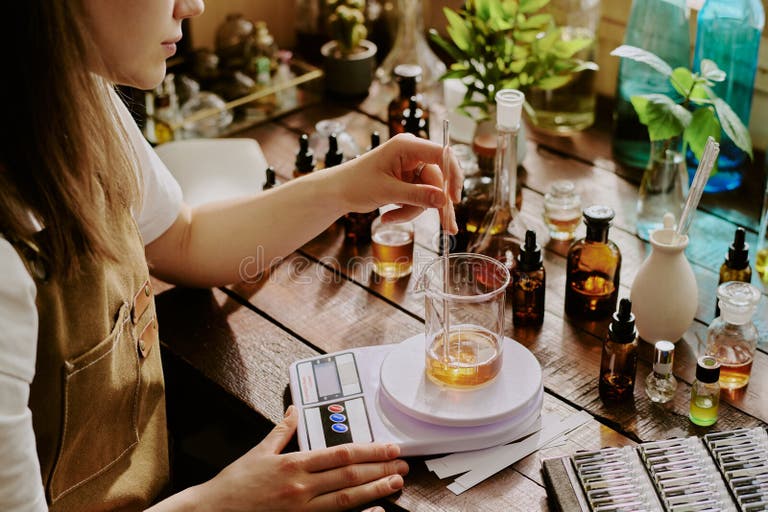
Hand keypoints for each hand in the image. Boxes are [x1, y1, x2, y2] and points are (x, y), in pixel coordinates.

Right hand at [190, 406, 407, 510]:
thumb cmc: (234, 486)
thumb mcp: (258, 452)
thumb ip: (281, 430)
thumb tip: (295, 409)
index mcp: (293, 464)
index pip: (340, 454)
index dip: (369, 451)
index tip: (388, 448)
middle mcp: (301, 487)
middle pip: (350, 475)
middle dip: (380, 469)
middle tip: (403, 464)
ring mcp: (302, 509)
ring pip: (347, 499)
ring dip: (375, 490)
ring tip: (396, 484)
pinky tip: (374, 511)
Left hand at [335, 133, 462, 232]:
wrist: (337, 192)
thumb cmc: (356, 183)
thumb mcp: (388, 191)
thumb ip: (418, 195)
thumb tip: (443, 201)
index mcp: (407, 146)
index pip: (442, 155)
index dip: (453, 175)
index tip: (455, 198)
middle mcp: (412, 154)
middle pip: (438, 180)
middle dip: (436, 204)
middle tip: (449, 228)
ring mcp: (411, 169)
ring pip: (429, 193)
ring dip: (414, 210)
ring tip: (391, 218)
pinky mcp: (408, 182)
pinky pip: (419, 198)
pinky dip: (407, 210)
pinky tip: (389, 216)